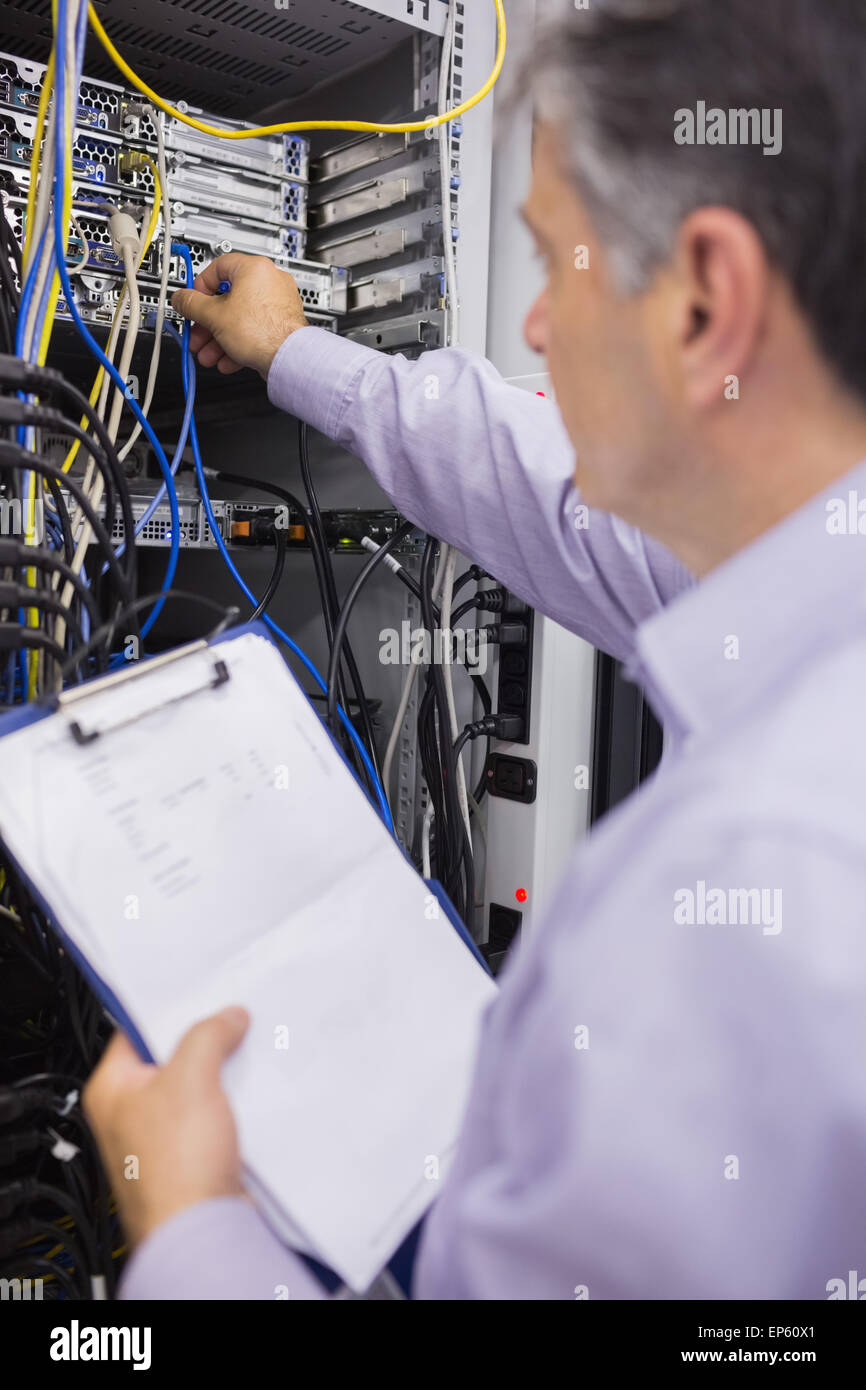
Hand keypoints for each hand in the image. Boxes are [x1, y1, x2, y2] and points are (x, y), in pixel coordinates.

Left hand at [83, 1007, 249, 1248]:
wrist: (204, 1230)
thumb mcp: (191, 1077)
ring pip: (197, 1085)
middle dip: (204, 1040)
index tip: (200, 992)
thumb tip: (227, 1018)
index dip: (168, 1008)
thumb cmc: (175, 1170)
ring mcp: (163, 1137)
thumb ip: (208, 1034)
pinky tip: (252, 1092)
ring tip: (244, 1054)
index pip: (134, 1030)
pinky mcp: (194, 1154)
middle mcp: (131, 1114)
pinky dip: (234, 1100)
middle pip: (171, 1056)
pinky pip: (215, 1114)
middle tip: (230, 1021)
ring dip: (222, 1072)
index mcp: (111, 1090)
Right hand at [171, 253, 307, 378]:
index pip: (217, 267)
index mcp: (254, 268)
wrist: (290, 359)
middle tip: (197, 335)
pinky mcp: (282, 325)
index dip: (200, 287)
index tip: (192, 302)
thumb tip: (180, 298)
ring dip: (219, 338)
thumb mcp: (214, 316)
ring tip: (208, 354)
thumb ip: (192, 305)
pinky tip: (227, 360)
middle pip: (227, 299)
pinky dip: (238, 344)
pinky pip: (254, 330)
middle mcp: (269, 281)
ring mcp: (278, 304)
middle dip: (208, 323)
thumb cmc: (263, 332)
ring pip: (239, 319)